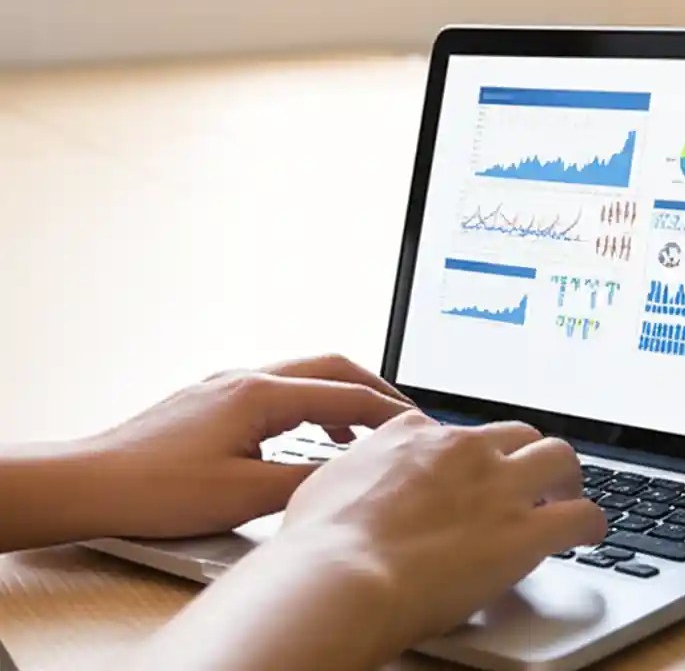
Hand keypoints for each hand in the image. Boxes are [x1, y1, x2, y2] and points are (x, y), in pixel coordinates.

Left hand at [79, 354, 415, 539]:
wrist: (90, 483)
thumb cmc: (157, 489)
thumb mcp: (247, 495)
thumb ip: (308, 480)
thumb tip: (351, 474)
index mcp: (261, 394)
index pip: (345, 394)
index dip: (388, 411)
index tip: (418, 427)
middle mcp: (245, 378)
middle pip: (329, 367)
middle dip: (372, 389)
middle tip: (402, 416)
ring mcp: (224, 385)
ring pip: (302, 375)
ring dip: (339, 396)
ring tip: (362, 431)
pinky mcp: (209, 401)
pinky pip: (276, 390)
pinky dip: (307, 406)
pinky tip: (305, 437)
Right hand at [279, 412, 606, 652]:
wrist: (339, 577)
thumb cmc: (319, 544)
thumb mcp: (328, 483)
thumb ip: (359, 472)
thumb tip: (359, 478)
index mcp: (415, 434)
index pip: (459, 434)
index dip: (472, 459)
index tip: (474, 477)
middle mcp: (463, 448)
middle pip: (518, 434)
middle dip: (528, 457)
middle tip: (531, 482)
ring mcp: (499, 486)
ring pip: (560, 458)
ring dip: (567, 480)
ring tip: (568, 499)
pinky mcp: (527, 530)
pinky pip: (582, 515)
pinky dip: (591, 524)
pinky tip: (588, 536)